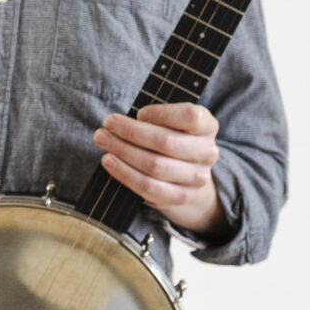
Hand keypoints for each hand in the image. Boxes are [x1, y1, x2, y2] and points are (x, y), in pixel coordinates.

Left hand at [93, 102, 225, 237]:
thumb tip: (121, 124)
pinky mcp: (181, 196)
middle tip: (107, 124)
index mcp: (207, 126)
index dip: (161, 113)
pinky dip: (125, 173)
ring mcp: (197, 177)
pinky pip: (148, 187)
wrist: (186, 173)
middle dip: (130, 132)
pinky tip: (109, 162)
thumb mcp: (170, 120)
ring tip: (102, 140)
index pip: (189, 116)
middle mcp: (207, 152)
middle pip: (166, 142)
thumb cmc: (171, 136)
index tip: (139, 113)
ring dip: (122, 151)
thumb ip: (155, 118)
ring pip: (154, 165)